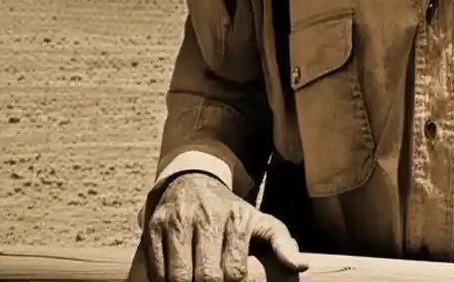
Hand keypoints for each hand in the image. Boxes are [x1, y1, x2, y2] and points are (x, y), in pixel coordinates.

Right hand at [142, 172, 307, 281]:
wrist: (194, 182)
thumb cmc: (233, 213)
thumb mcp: (262, 223)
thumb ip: (283, 244)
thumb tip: (301, 267)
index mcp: (237, 219)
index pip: (234, 272)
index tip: (233, 281)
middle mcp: (205, 217)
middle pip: (205, 277)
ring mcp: (176, 222)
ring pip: (177, 277)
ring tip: (195, 280)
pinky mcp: (153, 228)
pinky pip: (155, 270)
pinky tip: (176, 279)